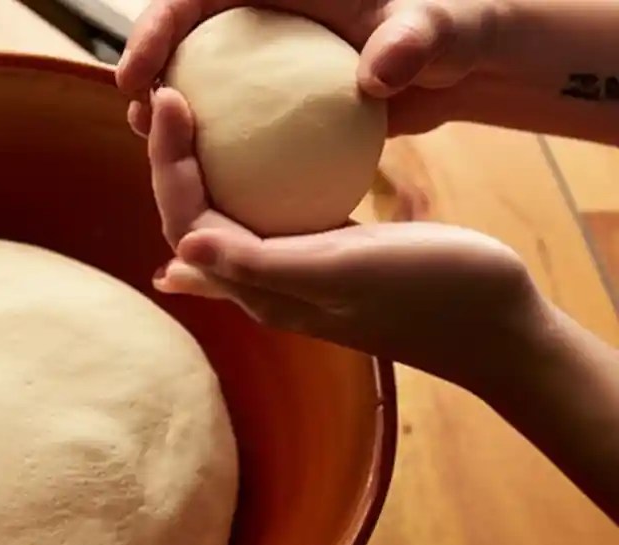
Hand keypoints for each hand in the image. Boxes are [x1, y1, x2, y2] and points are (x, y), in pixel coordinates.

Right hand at [118, 0, 504, 135]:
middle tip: (141, 121)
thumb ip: (413, 40)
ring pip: (197, 81)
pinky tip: (211, 187)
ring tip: (157, 151)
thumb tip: (380, 73)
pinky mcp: (275, 100)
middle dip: (145, 76)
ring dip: (168, 116)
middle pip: (179, 39)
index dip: (152, 30)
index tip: (138, 76)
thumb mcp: (437, 27)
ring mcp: (264, 61)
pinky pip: (232, 121)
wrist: (463, 62)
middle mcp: (260, 16)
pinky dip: (213, 148)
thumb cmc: (453, 27)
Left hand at [145, 86, 547, 386]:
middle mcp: (267, 286)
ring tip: (192, 113)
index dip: (168, 163)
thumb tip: (181, 249)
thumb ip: (261, 265)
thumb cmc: (430, 293)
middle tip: (169, 95)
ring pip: (229, 216)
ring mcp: (298, 273)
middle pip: (196, 218)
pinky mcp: (331, 256)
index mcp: (260, 291)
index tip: (170, 101)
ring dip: (201, 169)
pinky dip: (249, 182)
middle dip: (171, 161)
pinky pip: (274, 212)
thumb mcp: (344, 270)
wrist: (500, 325)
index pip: (188, 222)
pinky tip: (245, 158)